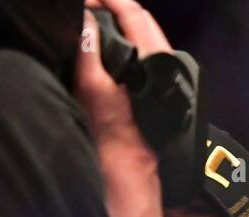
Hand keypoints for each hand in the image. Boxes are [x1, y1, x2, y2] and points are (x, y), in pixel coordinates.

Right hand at [75, 0, 172, 151]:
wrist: (128, 167)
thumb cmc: (111, 133)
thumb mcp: (93, 90)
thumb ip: (88, 52)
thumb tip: (84, 20)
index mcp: (153, 62)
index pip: (135, 15)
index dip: (111, 0)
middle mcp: (164, 66)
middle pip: (142, 21)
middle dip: (116, 8)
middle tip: (88, 5)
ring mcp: (163, 76)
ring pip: (144, 35)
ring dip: (121, 23)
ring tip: (93, 18)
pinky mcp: (157, 86)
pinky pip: (143, 52)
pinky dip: (126, 40)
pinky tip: (107, 42)